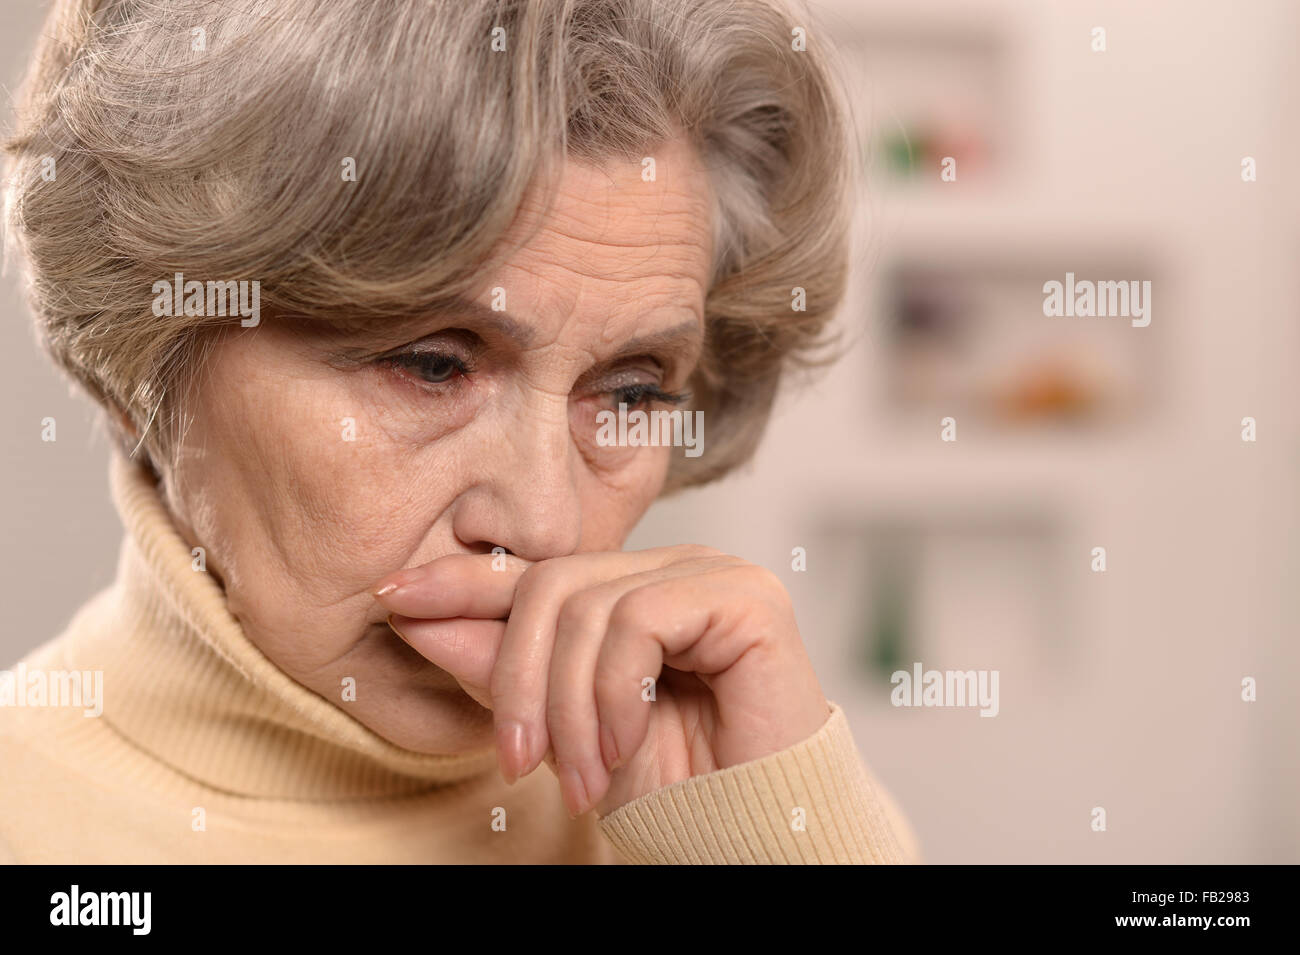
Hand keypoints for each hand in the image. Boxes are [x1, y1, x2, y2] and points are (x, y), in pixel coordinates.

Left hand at [371, 546, 829, 816]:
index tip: (393, 598)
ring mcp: (712, 575)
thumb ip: (502, 669)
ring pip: (587, 606)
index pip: (537, 572)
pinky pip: (638, 622)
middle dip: (517, 681)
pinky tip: (627, 745)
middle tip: (514, 762)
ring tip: (580, 779)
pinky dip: (614, 694)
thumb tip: (419, 617)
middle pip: (551, 585)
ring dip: (566, 708)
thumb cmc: (677, 787)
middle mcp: (674, 570)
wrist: (753, 833)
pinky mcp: (745, 597)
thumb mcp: (563, 730)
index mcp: (634, 592)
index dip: (462, 583)